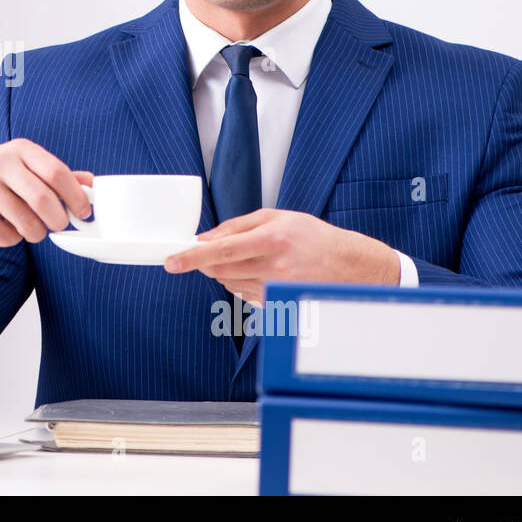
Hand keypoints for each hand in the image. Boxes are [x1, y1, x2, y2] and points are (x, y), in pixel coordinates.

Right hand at [0, 138, 93, 261]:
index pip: (57, 172)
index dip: (76, 196)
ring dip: (37, 234)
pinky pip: (6, 236)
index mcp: (19, 149)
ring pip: (26, 223)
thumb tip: (91, 184)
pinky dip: (14, 239)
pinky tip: (7, 229)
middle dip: (58, 220)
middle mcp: (0, 163)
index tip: (84, 211)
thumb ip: (56, 174)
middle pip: (44, 200)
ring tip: (33, 229)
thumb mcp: (24, 166)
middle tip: (59, 225)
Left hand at [163, 208, 399, 303]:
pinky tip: (259, 271)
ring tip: (248, 258)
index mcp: (272, 239)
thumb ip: (237, 226)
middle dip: (204, 262)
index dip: (193, 256)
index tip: (171, 261)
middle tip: (204, 253)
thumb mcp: (277, 217)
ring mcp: (276, 289)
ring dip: (224, 271)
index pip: (222, 250)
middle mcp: (274, 267)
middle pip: (219, 270)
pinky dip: (239, 282)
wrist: (350, 267)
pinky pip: (243, 294)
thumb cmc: (312, 237)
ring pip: (228, 283)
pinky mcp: (277, 305)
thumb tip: (204, 239)